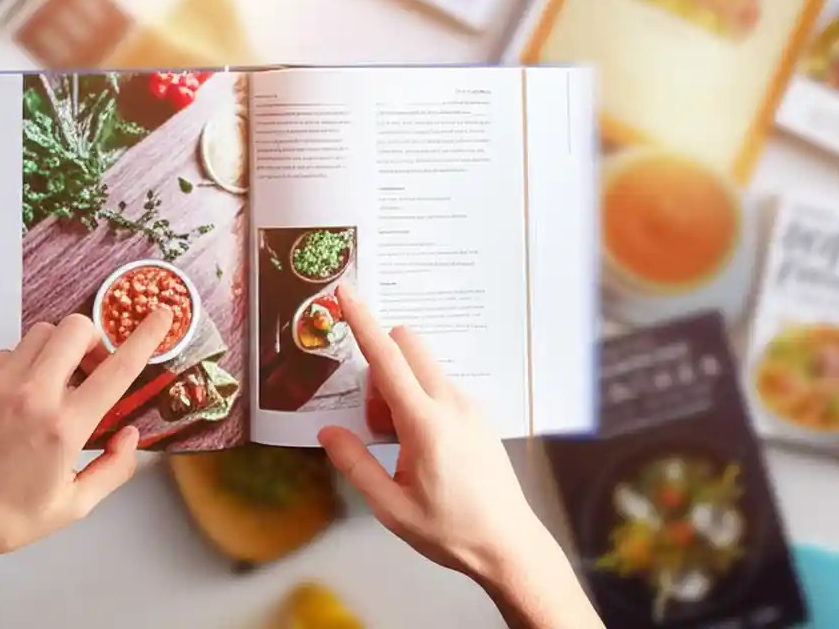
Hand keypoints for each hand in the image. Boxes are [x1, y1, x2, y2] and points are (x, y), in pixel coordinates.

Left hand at [0, 309, 171, 575]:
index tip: (162, 315)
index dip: (146, 337)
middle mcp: (32, 396)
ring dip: (60, 348)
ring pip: (42, 333)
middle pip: (76, 329)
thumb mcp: (74, 506)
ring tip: (57, 381)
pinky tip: (22, 394)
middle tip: (93, 366)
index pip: (117, 369)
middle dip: (94, 338)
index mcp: (64, 427)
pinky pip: (9, 351)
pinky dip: (25, 363)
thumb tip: (130, 435)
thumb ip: (114, 469)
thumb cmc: (5, 518)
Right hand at [318, 286, 558, 582]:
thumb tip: (329, 432)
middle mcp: (451, 404)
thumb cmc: (451, 531)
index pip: (387, 359)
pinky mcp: (477, 414)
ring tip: (397, 444)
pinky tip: (417, 447)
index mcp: (425, 424)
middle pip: (407, 346)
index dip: (362, 322)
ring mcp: (468, 406)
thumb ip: (355, 464)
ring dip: (398, 387)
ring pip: (421, 367)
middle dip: (379, 364)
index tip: (345, 293)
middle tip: (374, 419)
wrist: (508, 545)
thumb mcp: (390, 507)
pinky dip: (416, 400)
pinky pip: (437, 385)